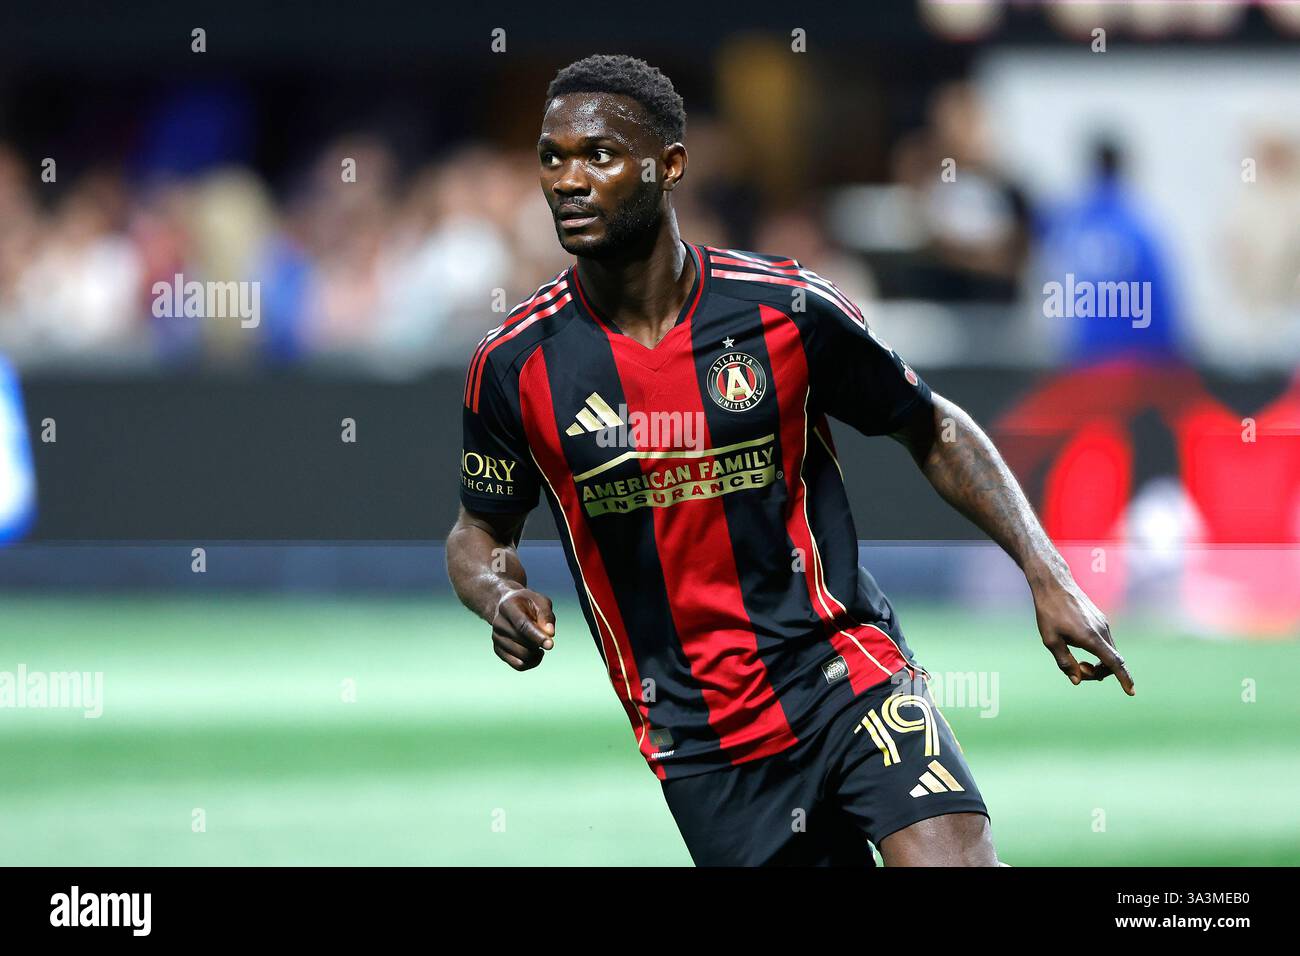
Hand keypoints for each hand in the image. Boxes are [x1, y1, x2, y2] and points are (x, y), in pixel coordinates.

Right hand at [490, 587, 555, 670]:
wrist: (509, 606)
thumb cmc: (528, 604)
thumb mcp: (540, 601)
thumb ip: (546, 616)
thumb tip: (550, 634)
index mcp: (508, 607)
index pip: (522, 625)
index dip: (537, 636)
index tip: (550, 645)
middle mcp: (498, 623)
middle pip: (522, 642)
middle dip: (539, 643)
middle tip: (546, 637)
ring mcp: (496, 637)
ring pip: (521, 656)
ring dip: (536, 653)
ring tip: (540, 643)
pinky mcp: (498, 649)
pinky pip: (518, 665)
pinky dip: (532, 662)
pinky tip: (536, 653)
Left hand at [1032, 576, 1133, 694]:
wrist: (1054, 584)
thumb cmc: (1049, 612)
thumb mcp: (1051, 640)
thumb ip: (1065, 662)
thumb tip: (1077, 680)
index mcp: (1091, 638)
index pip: (1114, 663)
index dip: (1123, 678)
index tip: (1131, 691)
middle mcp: (1102, 630)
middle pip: (1112, 661)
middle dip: (1099, 672)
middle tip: (1078, 670)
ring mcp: (1103, 623)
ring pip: (1108, 651)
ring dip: (1098, 662)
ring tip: (1079, 661)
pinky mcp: (1100, 619)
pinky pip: (1104, 641)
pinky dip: (1098, 651)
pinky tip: (1080, 646)